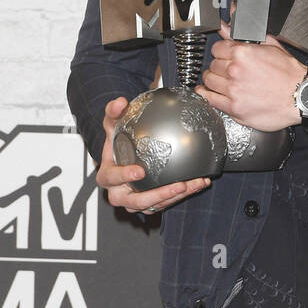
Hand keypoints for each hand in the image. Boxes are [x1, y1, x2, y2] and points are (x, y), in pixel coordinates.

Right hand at [95, 96, 211, 214]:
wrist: (124, 154)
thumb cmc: (117, 141)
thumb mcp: (113, 124)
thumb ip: (114, 111)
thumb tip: (120, 102)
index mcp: (107, 175)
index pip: (111, 178)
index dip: (124, 176)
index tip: (140, 171)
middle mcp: (119, 193)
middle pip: (135, 201)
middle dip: (158, 195)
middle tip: (177, 185)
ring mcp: (136, 201)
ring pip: (155, 204)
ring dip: (175, 196)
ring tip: (193, 184)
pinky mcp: (151, 203)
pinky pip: (167, 202)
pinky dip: (184, 193)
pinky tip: (199, 182)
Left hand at [197, 20, 305, 129]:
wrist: (301, 96)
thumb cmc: (289, 74)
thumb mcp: (269, 46)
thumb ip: (242, 35)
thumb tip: (226, 26)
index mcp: (242, 53)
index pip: (217, 48)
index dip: (221, 52)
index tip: (224, 56)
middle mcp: (235, 71)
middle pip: (212, 65)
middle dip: (218, 66)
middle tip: (226, 70)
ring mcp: (233, 91)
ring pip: (209, 81)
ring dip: (212, 80)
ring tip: (219, 81)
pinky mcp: (234, 108)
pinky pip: (210, 99)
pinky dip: (206, 95)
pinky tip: (208, 92)